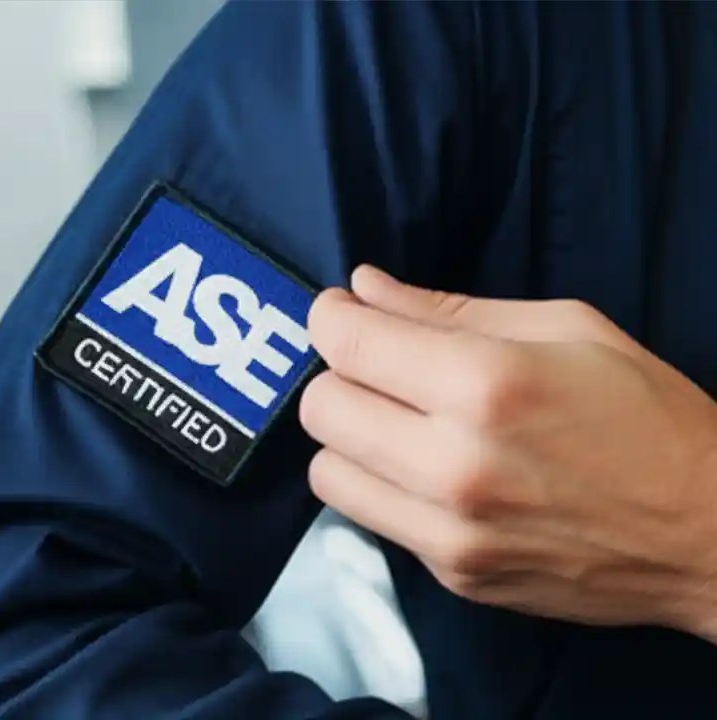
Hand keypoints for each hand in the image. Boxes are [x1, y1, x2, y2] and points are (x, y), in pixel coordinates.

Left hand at [300, 265, 716, 641]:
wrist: (712, 534)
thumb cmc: (649, 413)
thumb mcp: (565, 329)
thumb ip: (448, 309)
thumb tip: (363, 288)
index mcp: (486, 383)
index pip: (347, 344)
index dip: (331, 318)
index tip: (342, 314)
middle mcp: (454, 462)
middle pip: (322, 408)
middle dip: (338, 376)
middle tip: (377, 369)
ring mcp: (450, 529)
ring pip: (327, 472)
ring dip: (349, 438)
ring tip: (396, 423)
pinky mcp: (452, 574)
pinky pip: (370, 518)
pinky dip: (382, 487)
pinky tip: (427, 471)